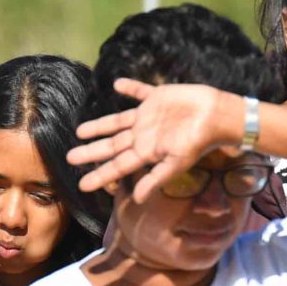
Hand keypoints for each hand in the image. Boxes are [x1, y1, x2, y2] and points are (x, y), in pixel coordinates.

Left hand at [68, 79, 246, 200]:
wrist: (217, 115)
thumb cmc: (198, 142)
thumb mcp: (176, 163)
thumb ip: (155, 179)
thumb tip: (136, 200)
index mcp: (145, 151)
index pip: (116, 165)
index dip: (99, 175)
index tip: (81, 185)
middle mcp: (143, 135)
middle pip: (111, 145)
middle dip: (91, 152)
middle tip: (69, 158)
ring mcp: (148, 117)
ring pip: (117, 122)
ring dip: (99, 126)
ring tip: (80, 131)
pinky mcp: (158, 97)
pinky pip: (139, 92)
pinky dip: (129, 88)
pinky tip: (117, 85)